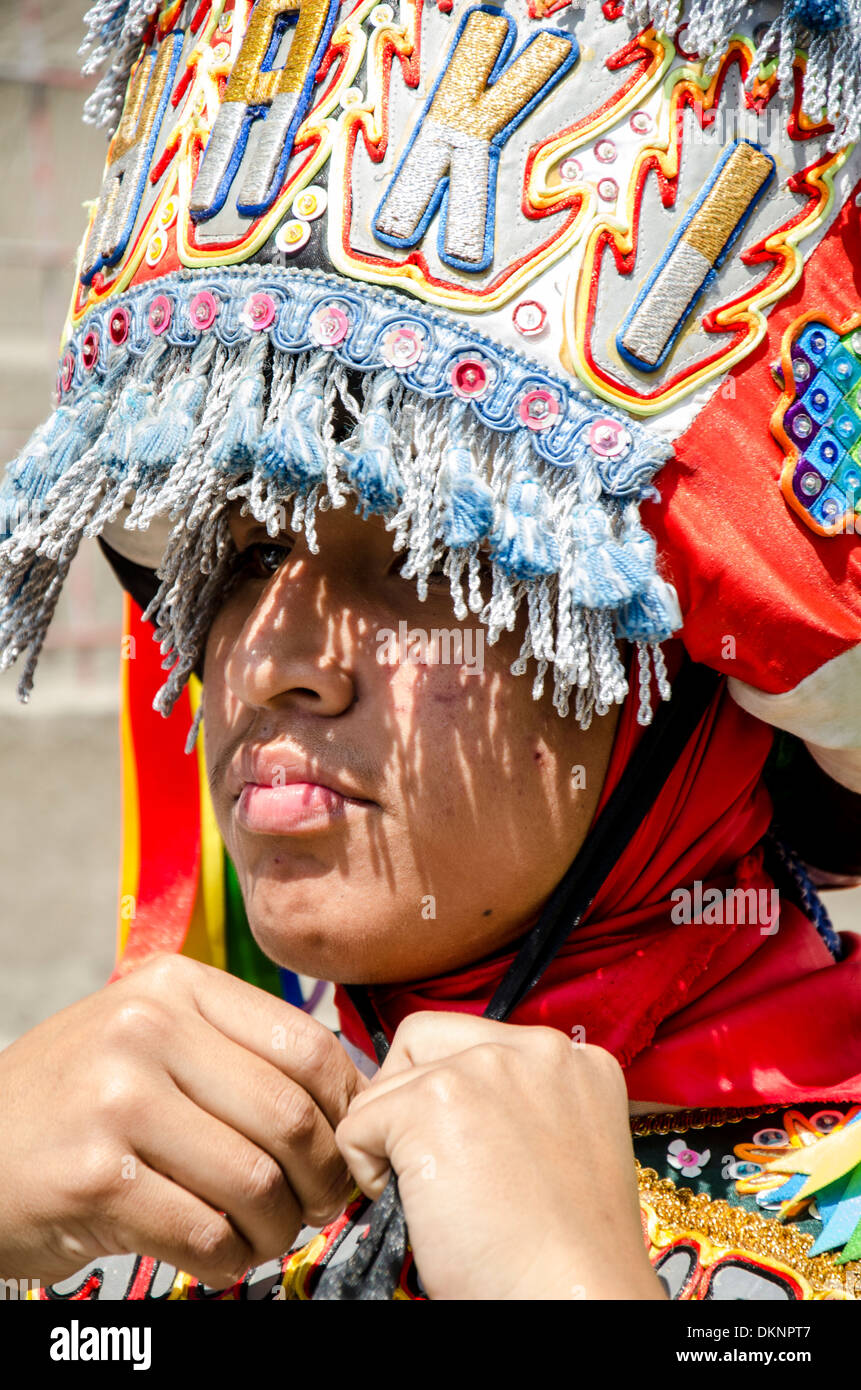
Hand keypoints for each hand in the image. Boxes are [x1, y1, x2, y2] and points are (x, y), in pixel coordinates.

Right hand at [0, 953, 366, 1286]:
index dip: (345, 1105)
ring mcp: (116, 1101)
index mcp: (174, 985)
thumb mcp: (148, 1037)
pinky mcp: (93, 1179)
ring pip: (256, 1181)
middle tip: (320, 1204)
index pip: (304, 1042)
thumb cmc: (76, 1098)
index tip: (348, 1142)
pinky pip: (206, 1233)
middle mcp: (146, 1029)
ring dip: (279, 1226)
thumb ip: (234, 1050)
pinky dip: (230, 1259)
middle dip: (323, 1177)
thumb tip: (349, 1098)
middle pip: (289, 1115)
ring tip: (268, 1233)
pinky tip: (220, 1255)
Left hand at [335, 1013, 665, 1299]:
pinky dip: (366, 1173)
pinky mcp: (434, 1100)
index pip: (472, 1041)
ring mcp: (484, 1068)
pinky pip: (357, 1124)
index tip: (459, 1148)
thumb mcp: (558, 1150)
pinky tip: (419, 1209)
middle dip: (406, 1102)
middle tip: (429, 1169)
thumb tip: (437, 1100)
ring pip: (384, 1085)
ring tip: (434, 1199)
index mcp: (574, 1060)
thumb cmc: (563, 1254)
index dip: (445, 1093)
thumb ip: (515, 1106)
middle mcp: (534, 1048)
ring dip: (390, 1142)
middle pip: (420, 1045)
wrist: (571, 1298)